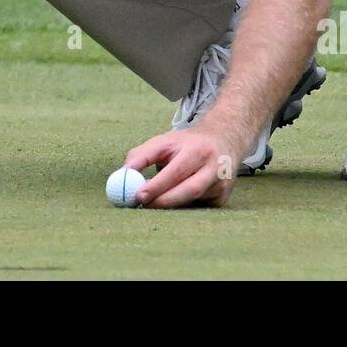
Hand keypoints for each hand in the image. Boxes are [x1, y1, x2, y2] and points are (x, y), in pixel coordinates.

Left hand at [124, 127, 243, 208]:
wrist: (224, 140)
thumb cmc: (187, 143)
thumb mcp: (164, 141)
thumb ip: (141, 155)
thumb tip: (121, 175)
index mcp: (198, 150)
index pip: (177, 170)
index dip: (158, 185)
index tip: (138, 195)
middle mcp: (214, 168)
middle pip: (189, 190)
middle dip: (164, 201)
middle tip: (142, 205)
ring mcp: (221, 185)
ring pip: (192, 201)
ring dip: (171, 203)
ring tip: (157, 198)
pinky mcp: (222, 199)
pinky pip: (197, 206)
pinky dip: (182, 204)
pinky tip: (181, 194)